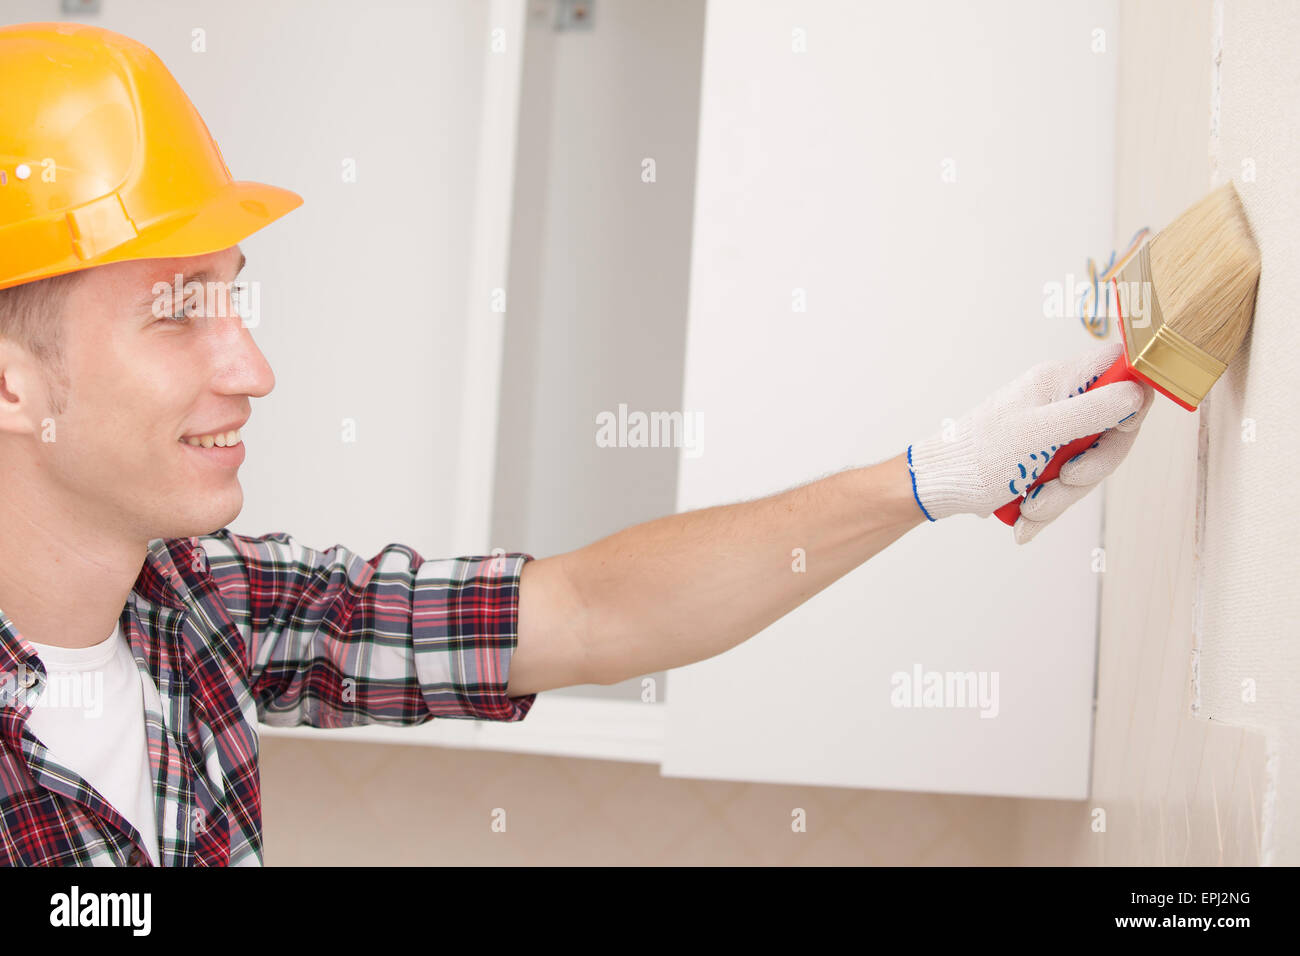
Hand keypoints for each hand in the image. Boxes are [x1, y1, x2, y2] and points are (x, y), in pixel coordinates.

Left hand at [906, 341, 1155, 542]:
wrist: (938, 486)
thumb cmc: (979, 456)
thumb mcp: (1040, 432)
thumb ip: (1091, 411)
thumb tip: (1138, 392)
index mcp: (1058, 380)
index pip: (1119, 366)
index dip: (1134, 396)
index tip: (1121, 429)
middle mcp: (1058, 401)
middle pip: (1111, 430)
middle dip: (1090, 469)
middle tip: (1064, 480)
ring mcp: (1050, 432)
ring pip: (1087, 465)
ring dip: (1061, 495)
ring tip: (1030, 504)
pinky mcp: (1041, 460)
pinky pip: (1063, 484)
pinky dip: (1046, 505)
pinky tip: (1023, 515)